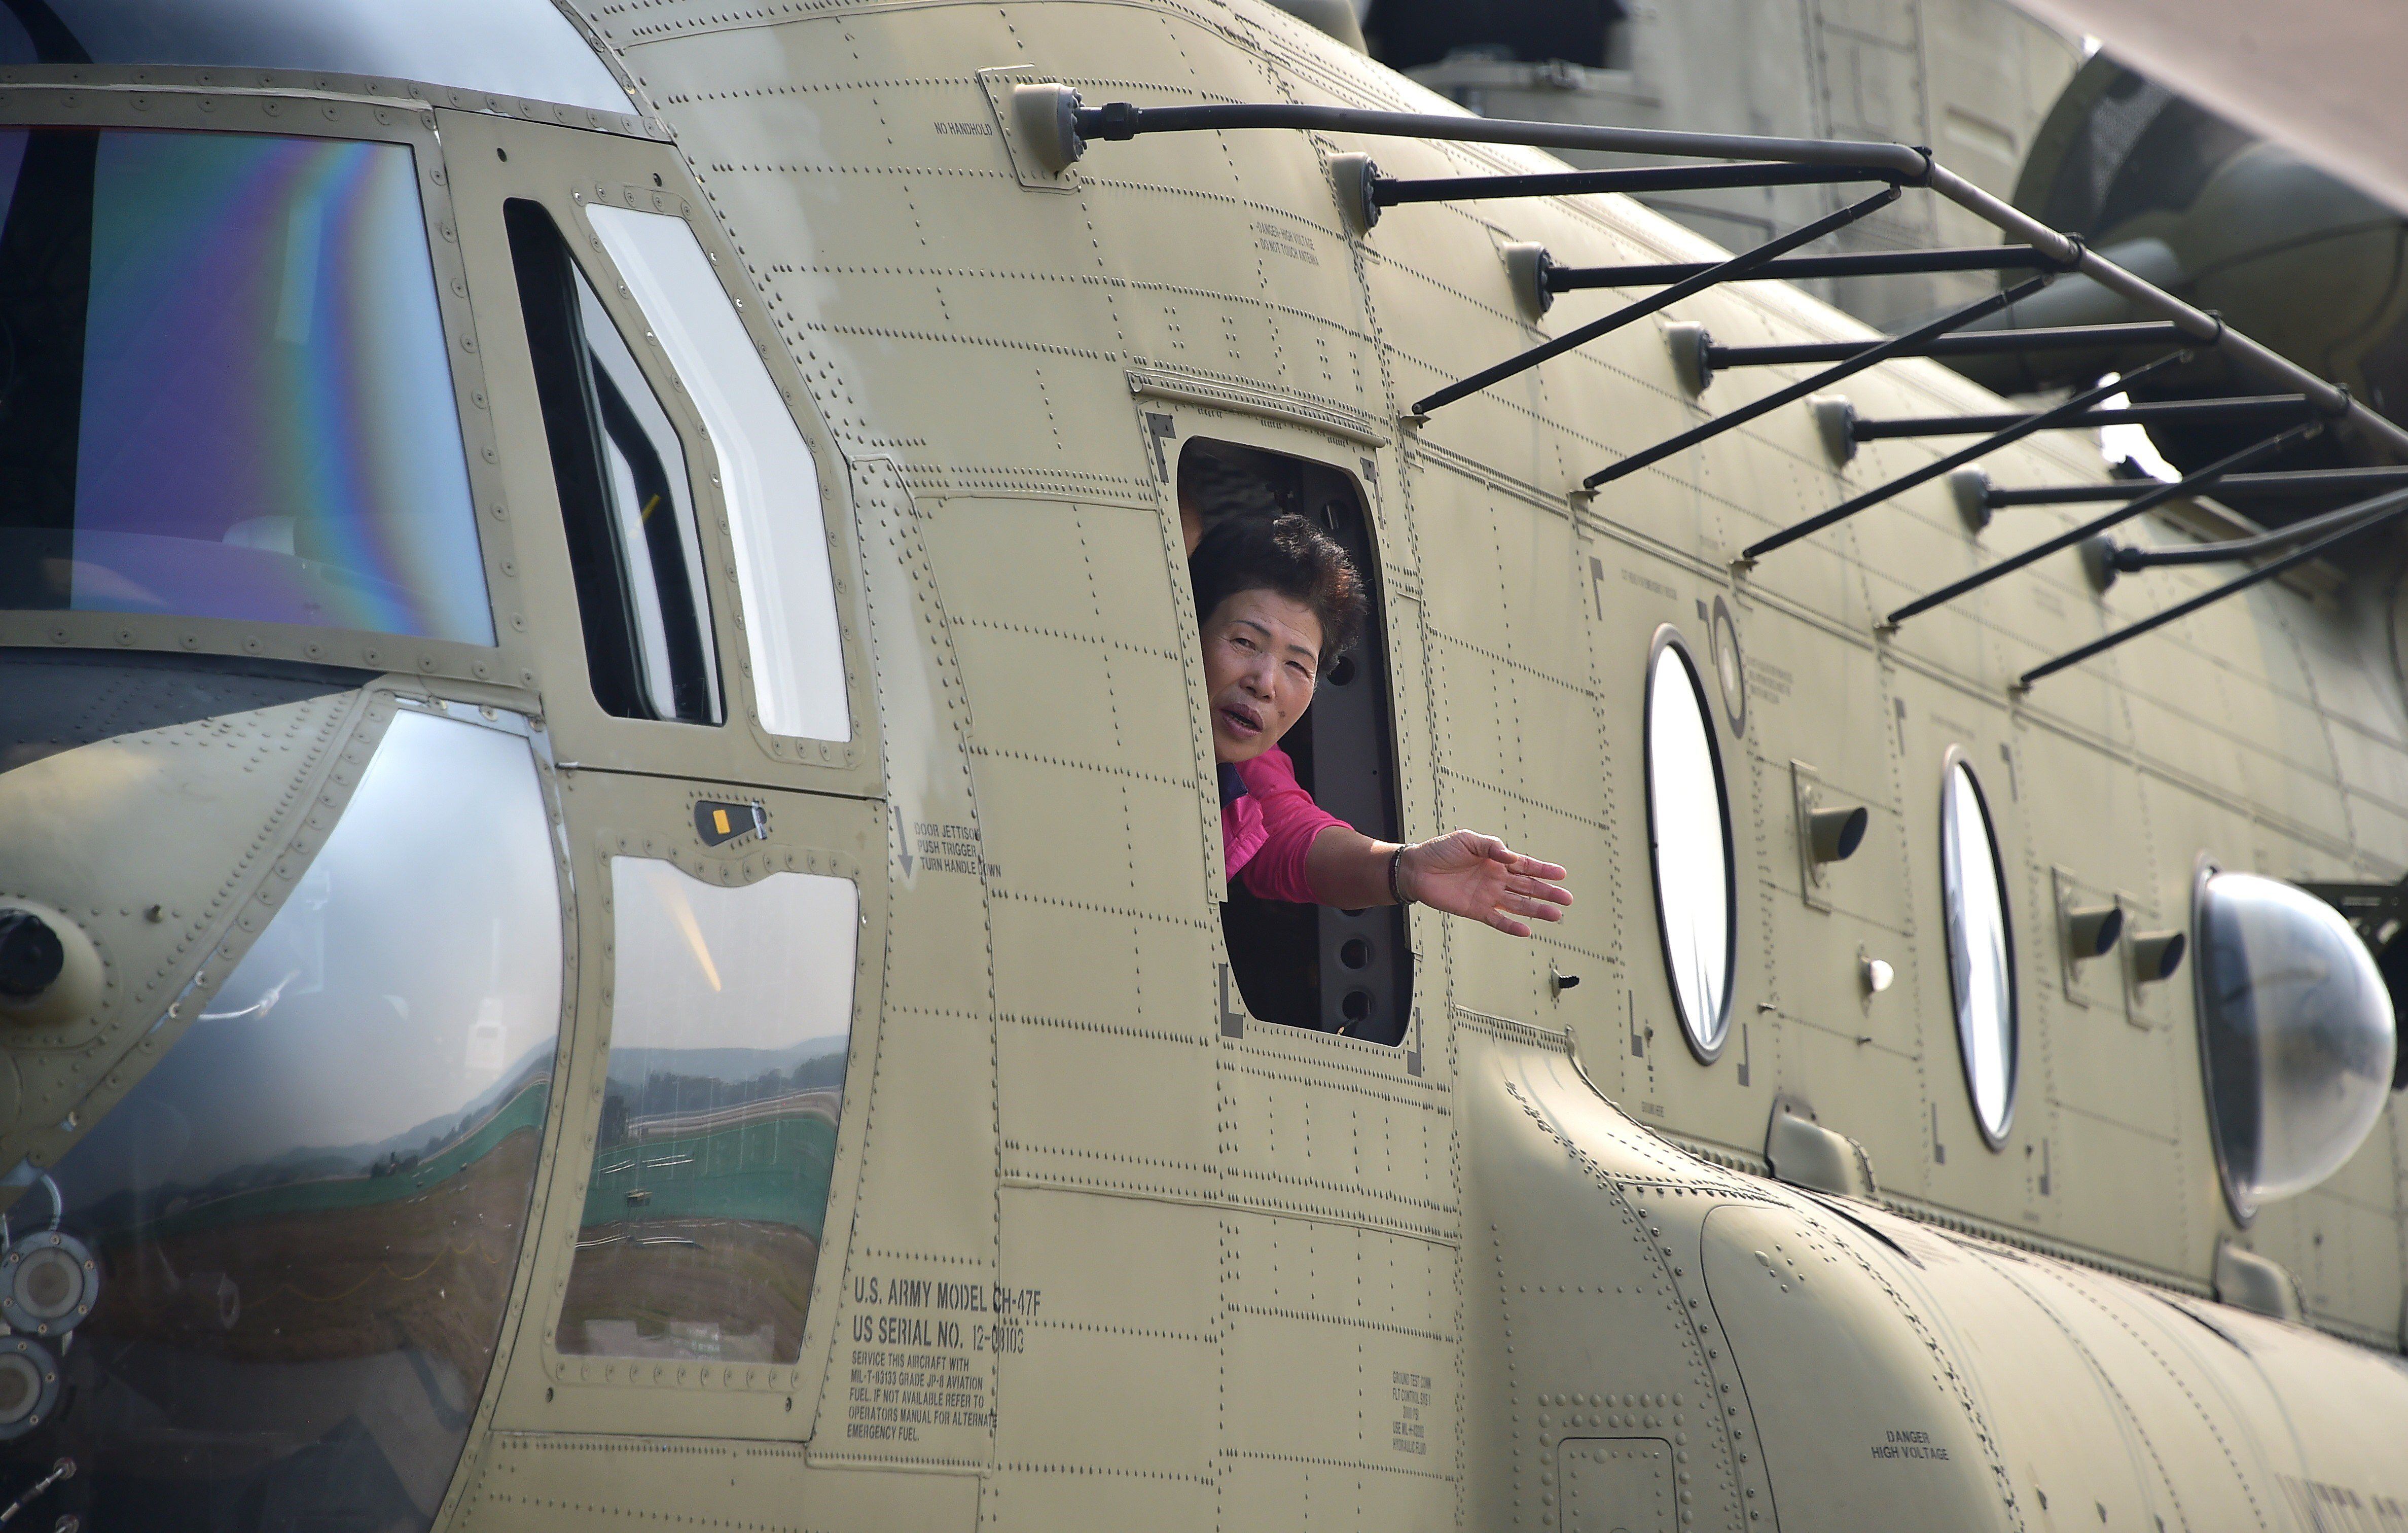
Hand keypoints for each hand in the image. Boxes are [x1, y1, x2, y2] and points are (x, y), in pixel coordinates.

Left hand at [1399, 831, 1570, 936]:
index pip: (1526, 865)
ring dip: (1536, 910)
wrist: (1416, 869)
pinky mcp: (1476, 910)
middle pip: (1528, 887)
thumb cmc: (1441, 850)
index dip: (1544, 870)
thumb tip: (1512, 857)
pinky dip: (1511, 926)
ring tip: (1555, 916)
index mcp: (1497, 860)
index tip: (1562, 874)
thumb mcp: (1468, 840)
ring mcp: (1488, 896)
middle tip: (1567, 899)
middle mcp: (1496, 879)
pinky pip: (1497, 919)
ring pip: (1518, 905)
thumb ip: (1492, 847)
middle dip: (1547, 893)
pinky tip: (1526, 931)